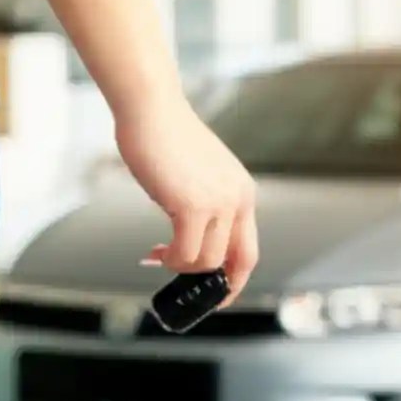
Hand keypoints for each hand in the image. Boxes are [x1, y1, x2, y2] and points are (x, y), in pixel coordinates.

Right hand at [115, 93, 258, 305]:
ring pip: (207, 261)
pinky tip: (154, 251)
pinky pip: (185, 252)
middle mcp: (238, 199)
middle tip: (187, 287)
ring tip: (160, 254)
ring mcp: (218, 203)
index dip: (236, 277)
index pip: (249, 248)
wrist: (150, 109)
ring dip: (180, 265)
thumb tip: (193, 244)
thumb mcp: (198, 176)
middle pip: (237, 261)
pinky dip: (169, 258)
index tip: (218, 292)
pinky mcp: (193, 205)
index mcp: (243, 192)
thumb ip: (205, 206)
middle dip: (214, 283)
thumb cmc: (166, 138)